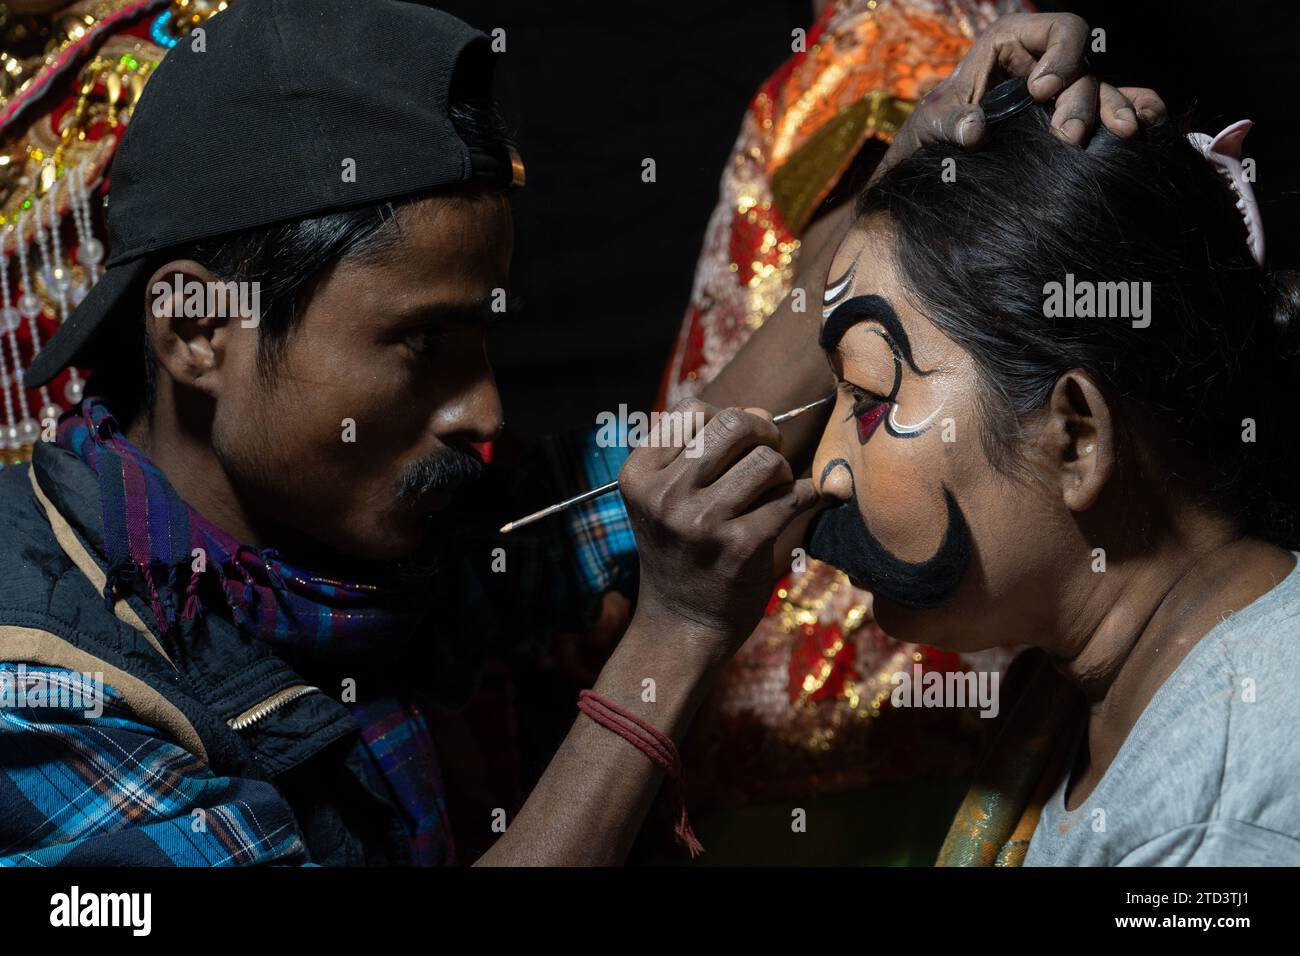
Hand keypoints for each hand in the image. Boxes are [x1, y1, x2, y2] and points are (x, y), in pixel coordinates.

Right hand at [618, 400, 821, 655]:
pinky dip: (806, 496)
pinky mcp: (740, 547)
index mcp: (639, 476)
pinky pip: (792, 497)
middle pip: (734, 424)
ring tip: (774, 492)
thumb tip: (759, 413)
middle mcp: (664, 495)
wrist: (681, 626)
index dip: (728, 416)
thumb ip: (701, 452)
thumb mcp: (665, 498)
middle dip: (764, 433)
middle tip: (769, 456)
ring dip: (783, 471)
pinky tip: (801, 505)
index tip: (740, 443)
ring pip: (767, 459)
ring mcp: (701, 522)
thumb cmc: (681, 553)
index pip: (694, 410)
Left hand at [879, 12, 1166, 175]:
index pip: (1060, 29)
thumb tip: (974, 131)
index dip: (1061, 55)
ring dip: (1113, 113)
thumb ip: (950, 122)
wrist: (941, 157)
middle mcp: (1047, 61)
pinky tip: (1146, 128)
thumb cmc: (936, 127)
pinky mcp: (1073, 117)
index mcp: (1014, 42)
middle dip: (1081, 103)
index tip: (1041, 91)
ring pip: (1102, 92)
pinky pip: (1114, 108)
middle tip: (1067, 138)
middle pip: (1084, 69)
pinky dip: (1133, 113)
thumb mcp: (933, 121)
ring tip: (1123, 135)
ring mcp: (1065, 90)